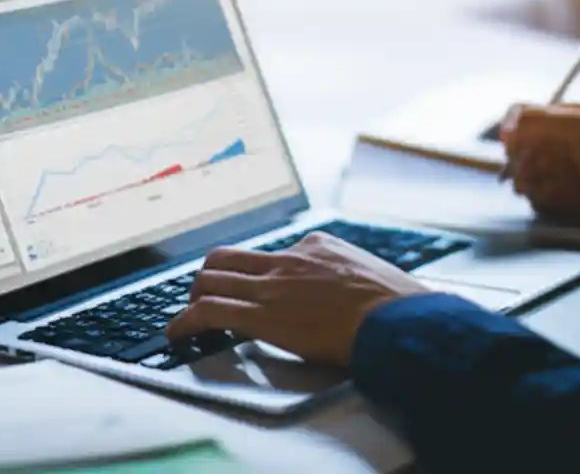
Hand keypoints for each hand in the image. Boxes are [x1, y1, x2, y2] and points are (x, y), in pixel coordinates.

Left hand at [165, 232, 429, 365]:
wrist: (400, 321)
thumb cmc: (401, 310)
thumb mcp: (376, 279)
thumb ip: (354, 282)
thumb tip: (360, 300)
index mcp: (319, 246)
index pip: (274, 253)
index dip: (258, 274)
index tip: (255, 287)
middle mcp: (290, 259)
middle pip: (229, 257)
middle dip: (211, 276)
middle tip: (204, 295)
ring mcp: (273, 285)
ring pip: (212, 279)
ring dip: (195, 297)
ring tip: (187, 316)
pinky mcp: (263, 315)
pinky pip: (211, 311)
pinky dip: (186, 321)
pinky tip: (178, 333)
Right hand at [500, 103, 579, 228]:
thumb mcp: (576, 127)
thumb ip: (537, 121)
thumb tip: (504, 133)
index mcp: (558, 120)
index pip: (518, 117)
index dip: (510, 130)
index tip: (511, 144)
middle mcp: (552, 144)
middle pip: (515, 148)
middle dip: (523, 159)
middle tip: (542, 166)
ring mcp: (553, 171)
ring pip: (521, 175)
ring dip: (532, 180)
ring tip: (555, 184)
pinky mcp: (556, 196)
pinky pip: (533, 197)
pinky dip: (543, 197)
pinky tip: (563, 197)